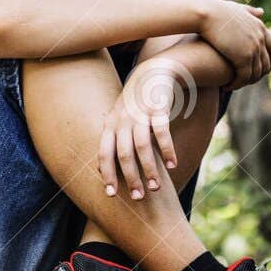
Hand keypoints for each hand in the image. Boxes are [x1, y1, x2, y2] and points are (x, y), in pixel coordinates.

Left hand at [97, 59, 192, 199]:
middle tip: (139, 198)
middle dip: (131, 177)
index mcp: (110, 125)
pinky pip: (162, 132)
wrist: (154, 72)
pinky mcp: (158, 108)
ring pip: (142, 146)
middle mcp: (122, 120)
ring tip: (156, 187)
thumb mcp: (118, 119)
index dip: (107, 174)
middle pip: (123, 153)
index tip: (111, 195)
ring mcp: (140, 113)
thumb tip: (98, 169)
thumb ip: (111, 142)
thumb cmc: (135, 103)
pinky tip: (172, 165)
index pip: (104, 153)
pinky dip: (167, 150)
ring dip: (149, 169)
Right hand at [199, 0, 270, 86]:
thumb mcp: (237, 9)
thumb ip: (250, 12)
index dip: (270, 61)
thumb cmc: (216, 10)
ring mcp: (254, 49)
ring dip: (246, 82)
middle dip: (258, 75)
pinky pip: (244, 77)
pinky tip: (227, 87)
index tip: (261, 69)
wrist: (206, 14)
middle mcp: (260, 39)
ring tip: (234, 85)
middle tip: (245, 82)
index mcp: (260, 27)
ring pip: (256, 74)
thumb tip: (262, 12)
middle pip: (266, 64)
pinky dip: (237, 84)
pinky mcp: (243, 58)